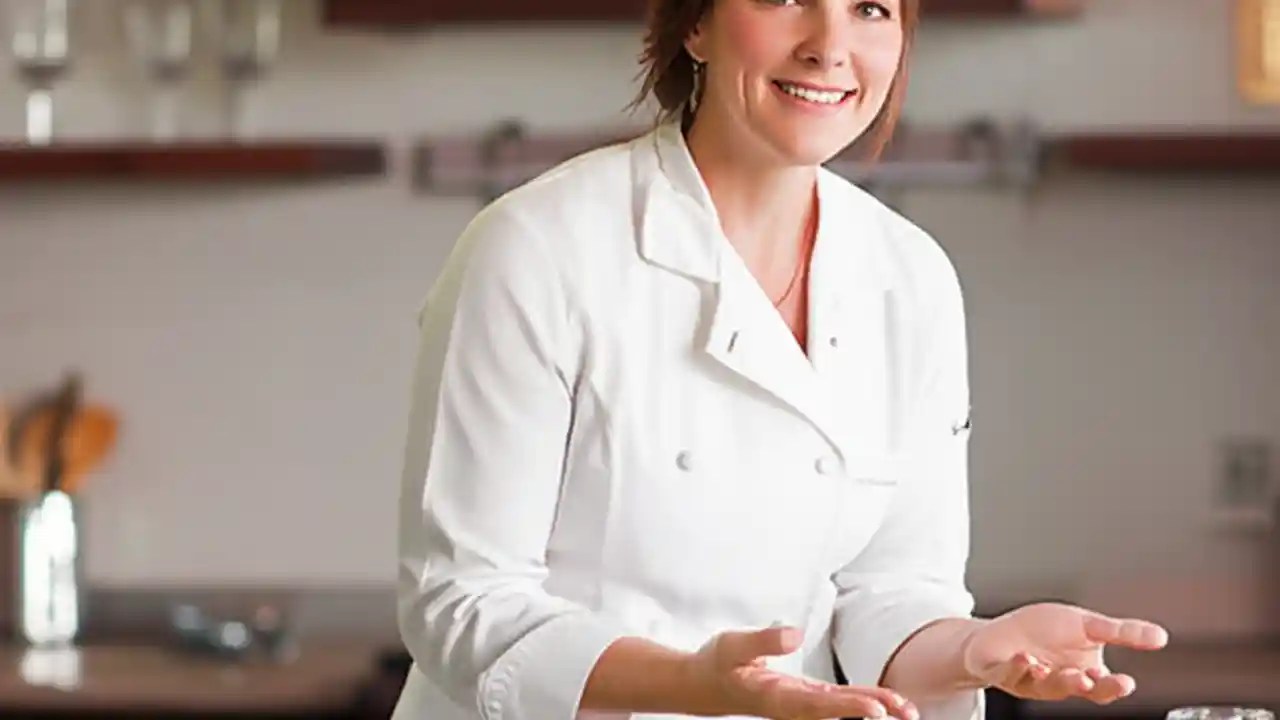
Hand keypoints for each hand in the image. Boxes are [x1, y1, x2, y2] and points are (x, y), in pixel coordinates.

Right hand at [690, 625, 917, 719]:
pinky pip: (838, 702)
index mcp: (773, 697)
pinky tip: (887, 704)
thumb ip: (762, 641)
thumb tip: (794, 634)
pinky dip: (863, 702)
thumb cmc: (718, 664)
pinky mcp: (806, 697)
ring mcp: (801, 704)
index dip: (846, 707)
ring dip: (874, 709)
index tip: (875, 709)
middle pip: (835, 711)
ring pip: (841, 709)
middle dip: (870, 710)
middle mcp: (791, 706)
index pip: (815, 704)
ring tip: (908, 711)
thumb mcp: (732, 645)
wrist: (706, 685)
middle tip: (903, 711)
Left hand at [962, 602, 1168, 703]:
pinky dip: (1017, 668)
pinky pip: (1010, 673)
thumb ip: (1121, 633)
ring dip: (1051, 678)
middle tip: (1088, 679)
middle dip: (1083, 685)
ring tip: (1050, 667)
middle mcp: (1058, 679)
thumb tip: (1161, 636)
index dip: (1113, 686)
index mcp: (1082, 671)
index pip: (1102, 686)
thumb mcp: (1087, 626)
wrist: (1000, 634)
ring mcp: (1030, 678)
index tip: (1127, 682)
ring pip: (1044, 685)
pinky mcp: (1003, 671)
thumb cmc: (1044, 631)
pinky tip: (1024, 659)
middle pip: (1075, 688)